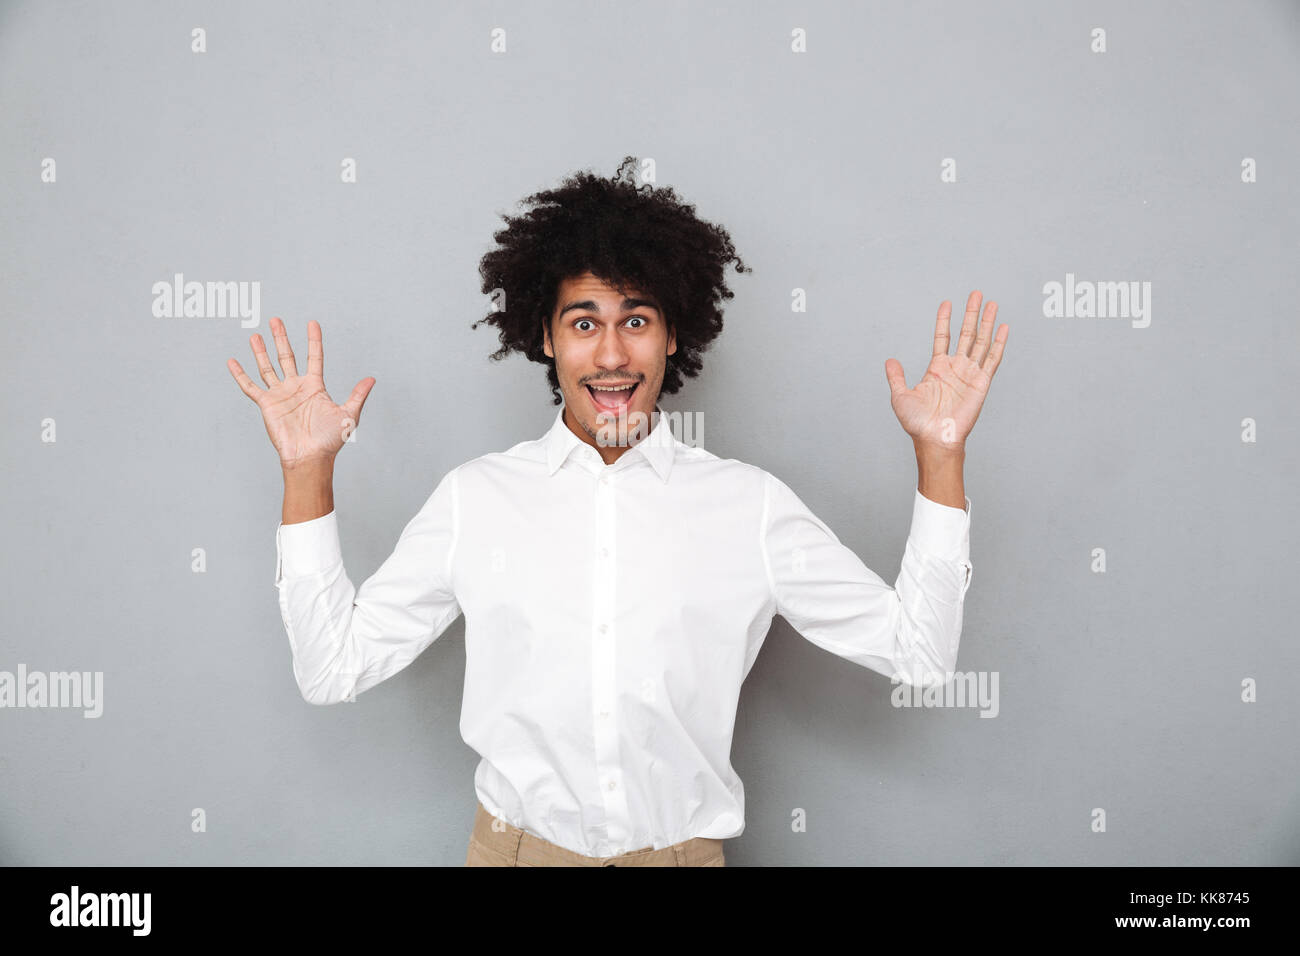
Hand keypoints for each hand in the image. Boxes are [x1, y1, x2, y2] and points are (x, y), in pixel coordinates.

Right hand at [227, 317, 374, 469]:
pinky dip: (240, 374)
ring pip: (268, 367)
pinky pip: (250, 387)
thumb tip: (372, 378)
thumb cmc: (330, 440)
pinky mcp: (266, 405)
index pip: (314, 357)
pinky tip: (232, 361)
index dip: (313, 340)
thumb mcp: (348, 414)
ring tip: (255, 335)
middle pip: (287, 356)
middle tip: (275, 320)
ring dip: (261, 351)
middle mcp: (296, 388)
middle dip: (281, 338)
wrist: (310, 457)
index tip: (312, 323)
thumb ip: (357, 395)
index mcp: (315, 387)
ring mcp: (280, 395)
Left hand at [885, 291, 1007, 448]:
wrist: (934, 439)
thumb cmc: (918, 423)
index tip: (947, 302)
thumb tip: (889, 361)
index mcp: (937, 369)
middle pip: (966, 334)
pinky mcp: (982, 383)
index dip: (944, 320)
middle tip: (976, 294)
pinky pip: (992, 359)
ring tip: (992, 303)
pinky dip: (999, 343)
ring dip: (987, 322)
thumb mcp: (900, 396)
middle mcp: (955, 368)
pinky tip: (1003, 328)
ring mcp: (969, 374)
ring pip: (981, 341)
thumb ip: (896, 377)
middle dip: (971, 313)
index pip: (943, 337)